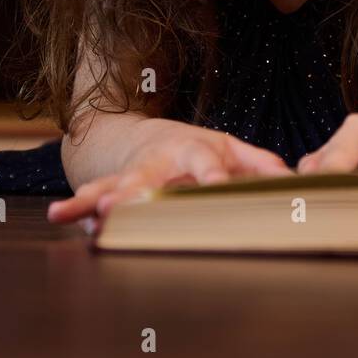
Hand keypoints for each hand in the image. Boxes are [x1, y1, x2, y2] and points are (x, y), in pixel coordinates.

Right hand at [46, 119, 292, 225]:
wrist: (150, 137)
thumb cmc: (200, 150)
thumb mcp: (234, 150)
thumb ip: (261, 165)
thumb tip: (294, 181)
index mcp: (195, 150)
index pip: (205, 164)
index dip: (210, 175)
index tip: (213, 185)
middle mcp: (158, 162)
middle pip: (146, 178)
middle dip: (131, 192)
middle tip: (115, 206)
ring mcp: (130, 173)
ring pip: (110, 186)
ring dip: (91, 199)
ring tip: (68, 211)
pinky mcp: (109, 185)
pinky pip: (92, 195)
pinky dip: (79, 209)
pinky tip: (63, 219)